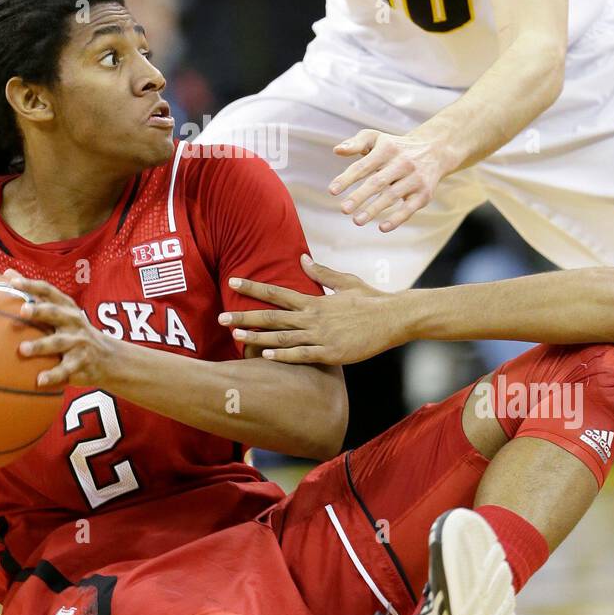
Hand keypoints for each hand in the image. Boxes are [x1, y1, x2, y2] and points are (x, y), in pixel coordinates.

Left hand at [7, 271, 116, 388]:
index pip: (48, 291)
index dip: (31, 285)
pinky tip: (39, 380)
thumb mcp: (60, 310)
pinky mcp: (80, 363)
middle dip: (40, 311)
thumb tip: (7, 273)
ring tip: (23, 350)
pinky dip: (53, 375)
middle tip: (22, 310)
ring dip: (41, 345)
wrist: (108, 357)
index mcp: (65, 307)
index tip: (13, 282)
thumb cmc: (73, 330)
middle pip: (55, 313)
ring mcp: (78, 342)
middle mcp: (73, 321)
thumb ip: (34, 294)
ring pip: (58, 342)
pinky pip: (65, 370)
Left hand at [218, 255, 401, 364]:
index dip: (253, 286)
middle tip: (220, 317)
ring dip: (256, 336)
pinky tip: (264, 355)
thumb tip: (302, 259)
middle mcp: (312, 317)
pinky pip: (301, 355)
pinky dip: (281, 356)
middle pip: (271, 316)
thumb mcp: (345, 282)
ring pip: (281, 337)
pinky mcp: (330, 353)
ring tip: (235, 335)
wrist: (394, 318)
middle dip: (244, 315)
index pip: (276, 292)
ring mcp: (320, 336)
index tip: (233, 280)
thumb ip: (321, 273)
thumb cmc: (370, 299)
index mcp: (314, 300)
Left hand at [328, 129, 443, 230]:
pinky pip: (409, 208)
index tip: (332, 191)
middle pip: (378, 181)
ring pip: (392, 196)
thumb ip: (356, 143)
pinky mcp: (424, 194)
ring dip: (374, 210)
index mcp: (387, 149)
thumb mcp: (377, 138)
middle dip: (360, 196)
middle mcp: (402, 163)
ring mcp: (414, 179)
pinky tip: (382, 227)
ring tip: (357, 220)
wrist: (434, 151)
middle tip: (344, 209)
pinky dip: (396, 219)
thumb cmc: (395, 147)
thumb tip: (337, 150)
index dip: (347, 178)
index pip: (364, 165)